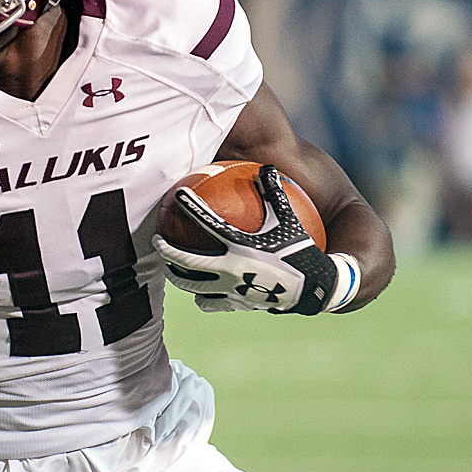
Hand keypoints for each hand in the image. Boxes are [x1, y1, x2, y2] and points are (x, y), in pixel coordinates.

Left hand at [152, 165, 339, 314]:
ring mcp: (230, 290)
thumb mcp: (290, 221)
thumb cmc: (304, 252)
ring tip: (170, 269)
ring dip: (178, 277)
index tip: (175, 195)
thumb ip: (276, 194)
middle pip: (187, 261)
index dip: (190, 206)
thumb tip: (267, 167)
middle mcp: (229, 269)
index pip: (207, 222)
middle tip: (156, 240)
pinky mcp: (236, 304)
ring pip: (193, 286)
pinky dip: (204, 298)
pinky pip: (212, 303)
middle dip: (167, 251)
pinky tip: (200, 295)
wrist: (316, 290)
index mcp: (239, 246)